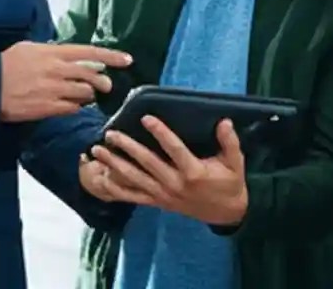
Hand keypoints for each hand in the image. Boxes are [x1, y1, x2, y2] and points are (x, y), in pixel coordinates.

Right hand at [0, 42, 131, 121]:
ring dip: (87, 95)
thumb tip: (67, 53)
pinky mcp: (49, 108)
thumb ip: (52, 51)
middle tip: (104, 86)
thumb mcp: (30, 48)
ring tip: (81, 95)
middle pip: (93, 76)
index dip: (111, 56)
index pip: (90, 52)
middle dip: (103, 82)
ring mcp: (55, 90)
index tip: (127, 60)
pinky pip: (73, 108)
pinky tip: (69, 105)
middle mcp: (58, 70)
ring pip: (85, 94)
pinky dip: (75, 107)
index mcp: (54, 53)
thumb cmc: (7, 64)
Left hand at [88, 116, 248, 225]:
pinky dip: (117, 188)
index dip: (159, 132)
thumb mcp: (235, 163)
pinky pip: (134, 196)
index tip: (145, 118)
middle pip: (147, 162)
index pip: (173, 148)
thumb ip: (229, 142)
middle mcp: (175, 184)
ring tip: (98, 150)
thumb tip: (224, 121)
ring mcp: (164, 195)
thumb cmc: (230, 184)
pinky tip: (102, 177)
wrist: (226, 214)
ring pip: (135, 178)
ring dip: (115, 164)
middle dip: (127, 146)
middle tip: (111, 133)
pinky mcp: (158, 202)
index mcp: (193, 172)